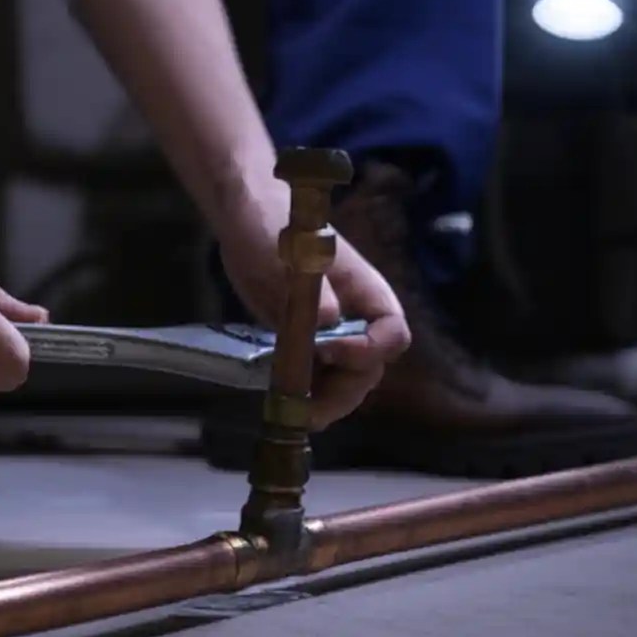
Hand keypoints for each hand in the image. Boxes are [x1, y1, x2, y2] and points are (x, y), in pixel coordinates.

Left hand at [216, 182, 409, 428]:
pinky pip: (317, 378)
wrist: (246, 221)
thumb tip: (328, 325)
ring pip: (345, 380)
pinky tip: (285, 402)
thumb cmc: (273, 224)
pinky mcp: (305, 342)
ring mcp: (332, 333)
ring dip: (327, 402)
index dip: (367, 350)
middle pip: (370, 368)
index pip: (391, 333)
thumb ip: (312, 288)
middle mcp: (357, 317)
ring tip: (297, 415)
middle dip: (345, 392)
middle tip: (311, 411)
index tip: (328, 351)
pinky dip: (306, 394)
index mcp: (367, 291)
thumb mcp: (290, 253)